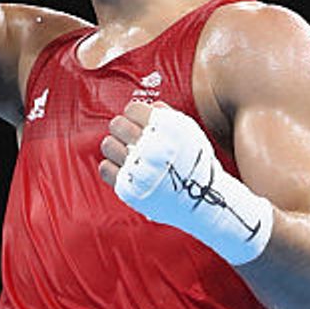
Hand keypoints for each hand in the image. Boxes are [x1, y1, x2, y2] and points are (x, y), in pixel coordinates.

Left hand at [102, 101, 274, 266]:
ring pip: (108, 145)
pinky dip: (111, 166)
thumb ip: (169, 116)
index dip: (134, 114)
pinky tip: (124, 168)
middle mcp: (151, 148)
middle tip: (129, 136)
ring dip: (115, 146)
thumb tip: (150, 106)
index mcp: (167, 131)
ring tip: (126, 152)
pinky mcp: (130, 188)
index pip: (132, 109)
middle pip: (117, 125)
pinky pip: (106, 168)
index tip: (139, 122)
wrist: (203, 202)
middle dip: (122, 127)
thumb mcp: (191, 134)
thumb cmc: (197, 165)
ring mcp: (139, 169)